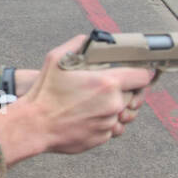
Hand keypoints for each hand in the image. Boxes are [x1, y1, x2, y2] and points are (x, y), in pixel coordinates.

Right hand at [5, 35, 153, 155]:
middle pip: (135, 95)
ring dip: (116, 108)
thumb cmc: (44, 93)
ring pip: (124, 113)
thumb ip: (78, 45)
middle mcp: (113, 104)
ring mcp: (108, 123)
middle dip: (126, 90)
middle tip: (111, 87)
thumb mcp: (56, 59)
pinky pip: (112, 128)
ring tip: (98, 103)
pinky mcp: (102, 137)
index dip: (143, 72)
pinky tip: (89, 116)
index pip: (142, 76)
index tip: (141, 72)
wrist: (34, 125)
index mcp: (107, 83)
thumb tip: (89, 39)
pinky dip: (105, 122)